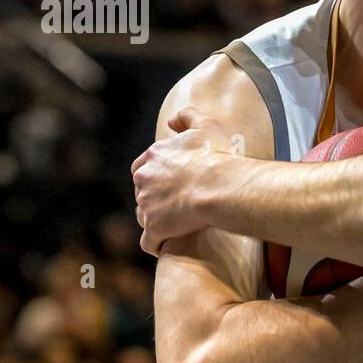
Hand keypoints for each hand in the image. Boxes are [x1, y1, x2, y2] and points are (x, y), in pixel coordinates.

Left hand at [131, 108, 235, 255]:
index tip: (172, 182)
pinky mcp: (155, 228)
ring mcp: (147, 205)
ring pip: (144, 216)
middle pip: (142, 192)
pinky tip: (166, 246)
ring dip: (156, 221)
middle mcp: (144, 180)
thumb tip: (171, 121)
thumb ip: (187, 117)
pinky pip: (149, 242)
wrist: (220, 186)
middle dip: (155, 199)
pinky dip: (156, 245)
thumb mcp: (206, 126)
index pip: (142, 167)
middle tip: (178, 205)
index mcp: (153, 157)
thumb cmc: (216, 157)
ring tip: (176, 226)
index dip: (155, 176)